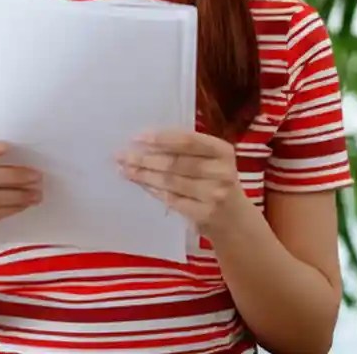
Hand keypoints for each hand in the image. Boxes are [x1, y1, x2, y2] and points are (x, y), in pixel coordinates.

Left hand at [117, 129, 249, 235]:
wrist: (235, 219)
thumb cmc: (216, 181)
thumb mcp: (212, 160)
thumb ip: (187, 149)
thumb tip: (144, 140)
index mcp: (222, 151)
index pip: (188, 141)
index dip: (160, 138)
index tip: (136, 137)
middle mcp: (221, 172)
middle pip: (175, 163)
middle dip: (144, 158)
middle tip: (121, 155)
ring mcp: (214, 195)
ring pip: (170, 182)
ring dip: (143, 175)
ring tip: (124, 169)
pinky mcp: (204, 214)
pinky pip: (171, 199)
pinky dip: (152, 190)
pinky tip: (140, 184)